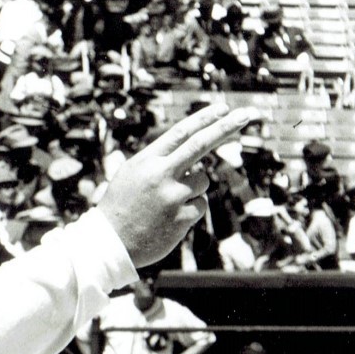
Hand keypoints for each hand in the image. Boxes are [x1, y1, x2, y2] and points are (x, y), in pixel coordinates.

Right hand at [95, 104, 258, 267]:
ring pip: (203, 181)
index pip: (181, 133)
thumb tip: (192, 144)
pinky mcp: (182, 218)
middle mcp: (160, 175)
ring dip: (193, 188)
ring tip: (167, 204)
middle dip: (226, 128)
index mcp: (146, 162)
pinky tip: (169, 219)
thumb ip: (159, 159)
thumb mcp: (132, 174)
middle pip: (200, 144)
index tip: (223, 109)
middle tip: (246, 115)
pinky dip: (191, 209)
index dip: (204, 119)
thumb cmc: (121, 206)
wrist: (109, 244)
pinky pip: (201, 204)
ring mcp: (173, 197)